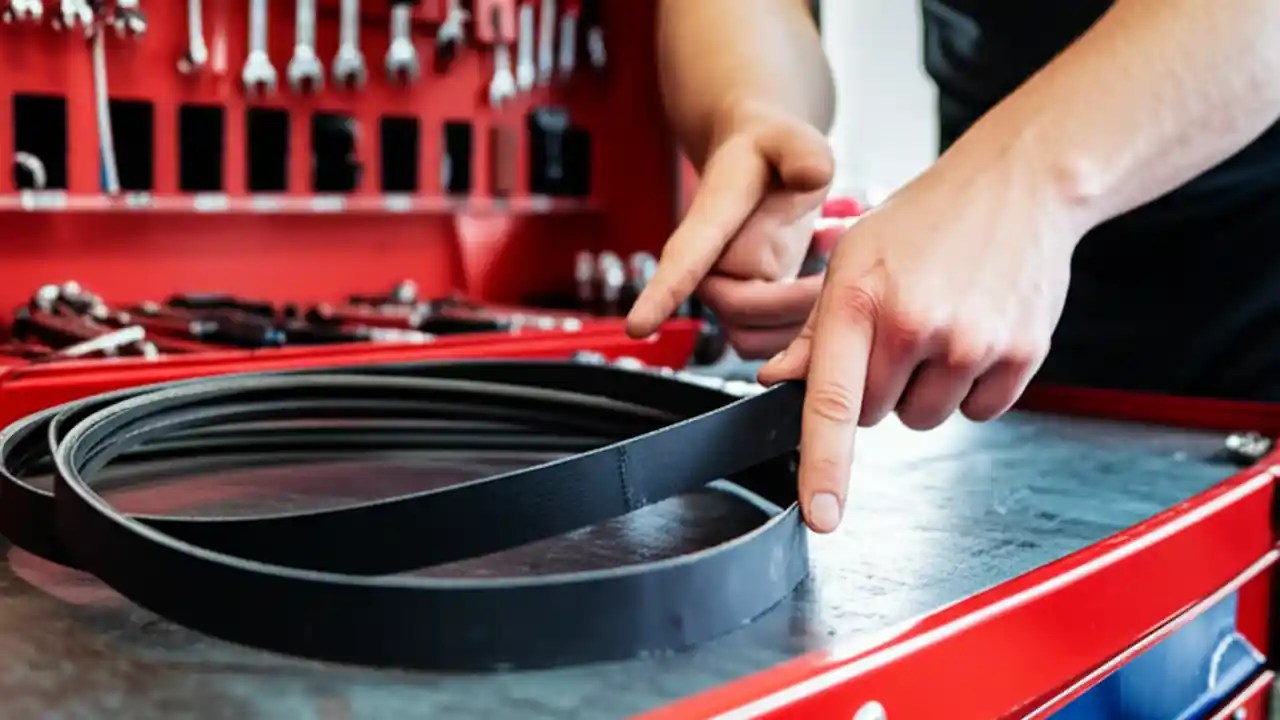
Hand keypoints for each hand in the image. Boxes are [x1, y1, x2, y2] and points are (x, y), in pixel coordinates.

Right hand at [626, 103, 833, 355]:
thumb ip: (802, 152)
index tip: (636, 327)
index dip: (661, 293)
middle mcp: (704, 263)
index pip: (683, 259)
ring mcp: (720, 292)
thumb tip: (813, 174)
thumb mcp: (795, 141)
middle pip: (740, 308)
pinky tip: (813, 300)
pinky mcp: (739, 312)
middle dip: (791, 302)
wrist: (762, 165)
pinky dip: (794, 334)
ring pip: (752, 335)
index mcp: (710, 218)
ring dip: (794, 322)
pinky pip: (763, 343)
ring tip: (823, 283)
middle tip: (831, 277)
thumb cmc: (773, 152)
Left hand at [757, 151, 1084, 532]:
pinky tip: (975, 335)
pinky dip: (972, 388)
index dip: (823, 465)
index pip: (832, 401)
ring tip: (941, 326)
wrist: (1018, 185)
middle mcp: (916, 324)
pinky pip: (979, 412)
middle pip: (877, 415)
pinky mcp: (1020, 354)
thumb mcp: (853, 258)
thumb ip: (816, 330)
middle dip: (879, 386)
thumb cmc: (927, 219)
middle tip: (899, 330)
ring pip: (925, 418)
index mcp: (860, 299)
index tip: (821, 514)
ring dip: (926, 389)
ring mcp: (973, 342)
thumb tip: (780, 381)